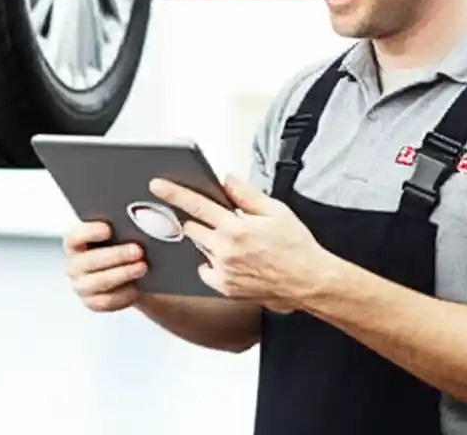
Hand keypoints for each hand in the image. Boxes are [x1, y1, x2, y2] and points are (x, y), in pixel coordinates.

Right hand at [62, 220, 147, 312]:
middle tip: (137, 250)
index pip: (74, 236)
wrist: (143, 273)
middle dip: (114, 255)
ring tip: (142, 267)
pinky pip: (106, 301)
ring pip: (97, 283)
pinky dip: (123, 294)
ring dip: (121, 274)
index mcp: (77, 241)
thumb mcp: (133, 225)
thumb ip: (136, 211)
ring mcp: (82, 285)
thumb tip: (150, 197)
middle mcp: (76, 263)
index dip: (88, 232)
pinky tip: (138, 287)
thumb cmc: (133, 244)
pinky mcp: (94, 302)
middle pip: (87, 261)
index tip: (108, 228)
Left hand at [149, 175, 335, 312]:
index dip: (174, 193)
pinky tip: (233, 260)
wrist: (309, 282)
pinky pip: (205, 269)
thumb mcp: (276, 211)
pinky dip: (212, 263)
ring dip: (209, 241)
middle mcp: (225, 250)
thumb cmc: (296, 247)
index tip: (157, 185)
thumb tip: (226, 179)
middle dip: (200, 220)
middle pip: (192, 227)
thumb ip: (246, 194)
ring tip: (238, 244)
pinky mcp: (224, 287)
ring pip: (199, 248)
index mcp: (236, 227)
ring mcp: (223, 271)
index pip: (196, 204)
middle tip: (223, 222)